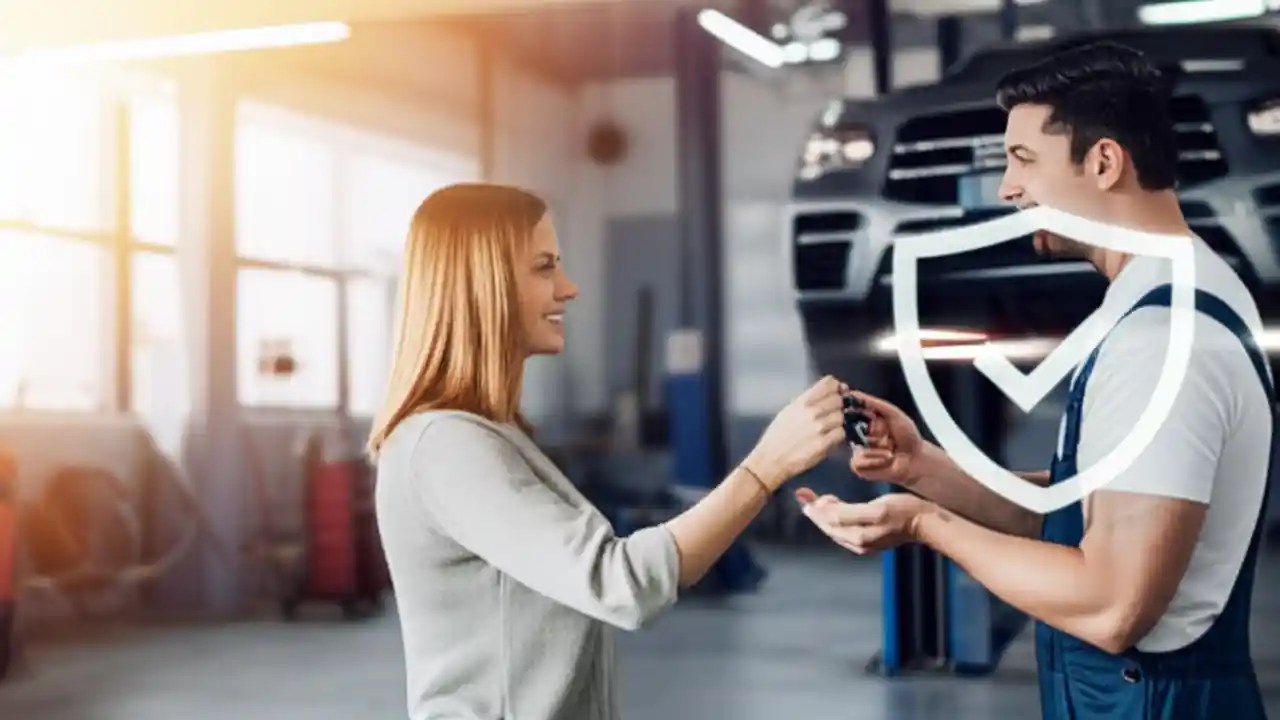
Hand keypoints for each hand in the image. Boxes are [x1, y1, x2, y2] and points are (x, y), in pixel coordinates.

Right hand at [743, 376, 846, 491]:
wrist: (771, 459)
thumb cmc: (778, 436)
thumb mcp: (789, 411)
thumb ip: (808, 400)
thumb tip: (830, 391)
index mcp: (802, 401)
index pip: (830, 384)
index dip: (837, 388)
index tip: (838, 393)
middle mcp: (811, 411)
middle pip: (839, 400)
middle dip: (838, 406)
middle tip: (832, 415)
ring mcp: (818, 427)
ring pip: (842, 417)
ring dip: (838, 422)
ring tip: (829, 429)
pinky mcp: (823, 444)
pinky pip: (841, 433)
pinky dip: (837, 436)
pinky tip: (829, 439)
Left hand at [794, 488, 931, 554]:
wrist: (927, 522)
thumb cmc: (904, 513)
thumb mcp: (875, 510)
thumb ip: (846, 512)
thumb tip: (821, 511)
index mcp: (857, 537)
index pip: (827, 522)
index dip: (813, 508)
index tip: (803, 495)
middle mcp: (858, 542)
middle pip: (829, 525)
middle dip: (816, 510)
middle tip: (806, 495)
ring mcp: (865, 541)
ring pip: (836, 526)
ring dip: (826, 512)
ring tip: (819, 498)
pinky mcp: (871, 537)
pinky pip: (846, 527)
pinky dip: (837, 516)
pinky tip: (837, 506)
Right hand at [846, 390, 929, 488]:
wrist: (916, 459)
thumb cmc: (908, 436)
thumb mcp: (893, 413)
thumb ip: (873, 403)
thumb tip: (853, 393)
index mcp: (865, 422)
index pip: (848, 414)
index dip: (846, 410)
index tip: (845, 405)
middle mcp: (858, 435)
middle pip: (845, 430)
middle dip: (864, 430)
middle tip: (884, 433)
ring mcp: (858, 450)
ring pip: (854, 446)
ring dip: (877, 448)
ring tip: (891, 449)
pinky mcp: (859, 467)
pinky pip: (857, 461)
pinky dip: (875, 460)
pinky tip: (886, 459)